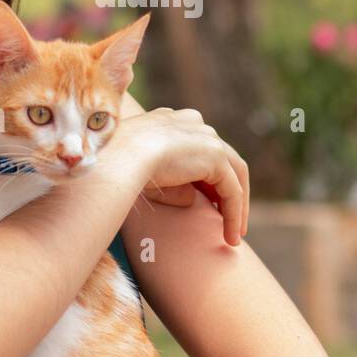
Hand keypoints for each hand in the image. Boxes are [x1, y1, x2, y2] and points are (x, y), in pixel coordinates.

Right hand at [113, 107, 249, 245]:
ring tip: (233, 234)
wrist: (120, 157)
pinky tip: (230, 235)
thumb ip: (172, 184)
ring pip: (234, 175)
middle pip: (223, 159)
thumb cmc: (121, 167)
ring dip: (236, 206)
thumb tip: (192, 198)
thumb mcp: (145, 173)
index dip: (206, 177)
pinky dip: (234, 214)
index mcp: (173, 120)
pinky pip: (232, 190)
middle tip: (228, 219)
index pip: (199, 148)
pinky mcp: (216, 156)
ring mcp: (208, 138)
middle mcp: (194, 123)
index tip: (208, 202)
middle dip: (228, 190)